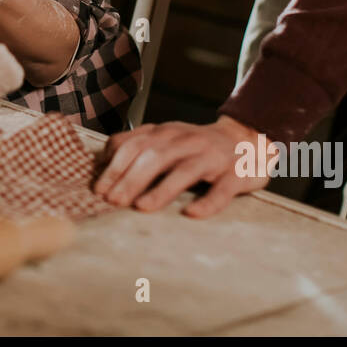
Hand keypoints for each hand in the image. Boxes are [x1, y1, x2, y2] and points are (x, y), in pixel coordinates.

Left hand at [93, 115, 269, 216]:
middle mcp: (188, 141)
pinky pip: (222, 189)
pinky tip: (192, 213)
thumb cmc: (197, 147)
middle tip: (114, 201)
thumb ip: (137, 145)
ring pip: (185, 170)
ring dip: (161, 189)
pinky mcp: (236, 174)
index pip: (135, 144)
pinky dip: (208, 202)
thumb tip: (101, 162)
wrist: (247, 139)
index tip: (99, 189)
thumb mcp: (166, 139)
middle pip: (155, 156)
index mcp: (167, 133)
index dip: (114, 166)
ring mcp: (212, 157)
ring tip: (142, 207)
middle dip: (130, 178)